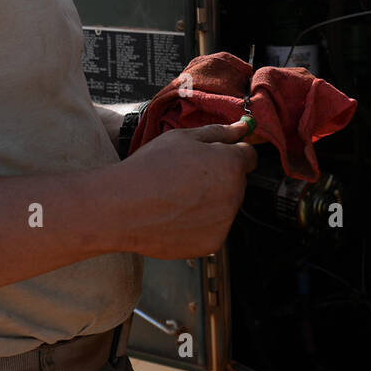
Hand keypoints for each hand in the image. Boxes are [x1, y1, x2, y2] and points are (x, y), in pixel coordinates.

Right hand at [116, 118, 257, 258]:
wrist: (122, 208)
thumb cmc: (150, 168)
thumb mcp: (183, 138)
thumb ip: (219, 132)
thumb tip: (243, 127)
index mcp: (230, 164)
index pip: (249, 156)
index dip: (232, 153)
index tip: (213, 157)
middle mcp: (235, 194)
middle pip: (237, 182)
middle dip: (220, 177)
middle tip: (186, 177)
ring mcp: (225, 221)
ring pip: (225, 206)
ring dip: (211, 201)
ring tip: (178, 197)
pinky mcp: (213, 243)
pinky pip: (214, 228)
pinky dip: (201, 224)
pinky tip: (177, 216)